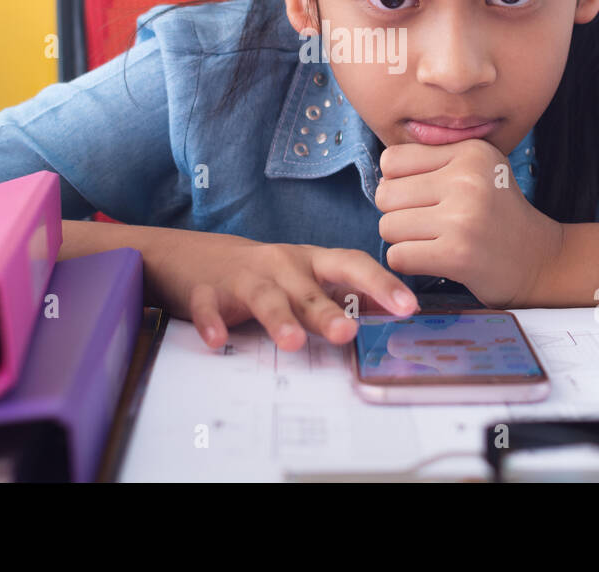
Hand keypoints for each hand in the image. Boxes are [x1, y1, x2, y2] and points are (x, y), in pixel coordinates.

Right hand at [161, 237, 417, 350]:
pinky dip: (212, 322)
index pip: (352, 265)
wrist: (191, 256)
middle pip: (308, 289)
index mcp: (310, 263)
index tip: (407, 307)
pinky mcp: (207, 292)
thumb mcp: (305, 277)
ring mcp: (243, 278)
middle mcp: (281, 267)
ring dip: (279, 319)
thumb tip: (394, 312)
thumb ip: (344, 294)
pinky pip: (210, 307)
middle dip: (327, 312)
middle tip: (347, 333)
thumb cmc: (263, 273)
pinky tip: (217, 340)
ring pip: (264, 298)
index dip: (380, 283)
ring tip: (292, 343)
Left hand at [374, 138, 564, 307]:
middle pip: (385, 195)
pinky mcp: (457, 254)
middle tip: (428, 223)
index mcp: (470, 151)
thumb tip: (380, 176)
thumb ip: (431, 161)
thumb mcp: (476, 170)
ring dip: (403, 240)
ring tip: (434, 241)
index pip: (392, 160)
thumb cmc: (495, 215)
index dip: (398, 183)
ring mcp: (463, 217)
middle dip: (397, 214)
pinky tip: (433, 260)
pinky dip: (408, 263)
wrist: (539, 260)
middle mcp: (468, 179)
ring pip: (388, 226)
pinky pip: (398, 256)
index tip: (424, 197)